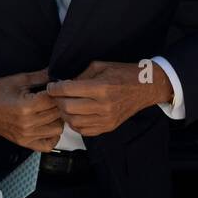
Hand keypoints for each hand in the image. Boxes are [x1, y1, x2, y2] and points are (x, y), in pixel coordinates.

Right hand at [0, 68, 63, 152]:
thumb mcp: (18, 80)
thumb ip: (40, 76)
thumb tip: (57, 71)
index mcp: (26, 106)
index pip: (54, 99)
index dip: (59, 91)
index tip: (58, 86)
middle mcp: (28, 124)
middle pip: (57, 113)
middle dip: (60, 103)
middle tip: (56, 96)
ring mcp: (26, 135)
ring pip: (57, 129)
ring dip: (58, 118)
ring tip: (52, 109)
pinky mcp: (24, 143)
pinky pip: (48, 145)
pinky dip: (53, 136)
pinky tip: (48, 124)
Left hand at [46, 60, 170, 137]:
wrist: (146, 87)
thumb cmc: (124, 73)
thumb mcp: (101, 66)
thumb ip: (81, 75)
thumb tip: (64, 83)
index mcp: (102, 87)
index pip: (69, 90)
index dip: (55, 88)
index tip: (51, 87)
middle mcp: (104, 105)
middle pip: (68, 107)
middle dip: (57, 101)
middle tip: (56, 96)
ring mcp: (106, 119)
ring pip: (74, 121)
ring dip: (64, 113)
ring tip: (64, 105)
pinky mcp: (109, 127)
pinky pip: (84, 131)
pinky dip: (75, 124)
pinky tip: (75, 114)